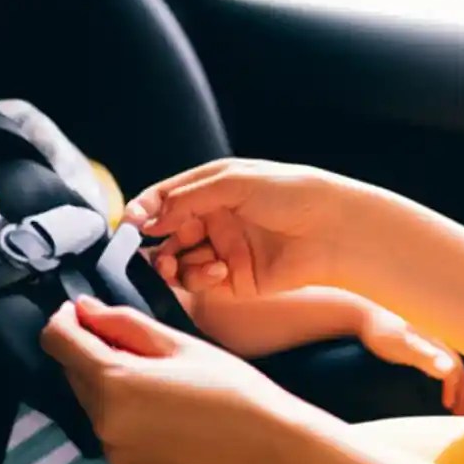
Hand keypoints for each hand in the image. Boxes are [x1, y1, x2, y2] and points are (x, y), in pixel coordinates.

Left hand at [40, 296, 332, 463]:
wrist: (271, 452)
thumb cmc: (234, 391)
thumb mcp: (180, 344)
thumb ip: (124, 324)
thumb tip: (83, 309)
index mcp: (114, 384)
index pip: (58, 343)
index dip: (64, 320)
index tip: (80, 312)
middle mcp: (103, 425)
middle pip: (73, 375)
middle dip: (93, 354)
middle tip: (140, 346)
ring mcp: (116, 456)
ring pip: (93, 406)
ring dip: (111, 388)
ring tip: (163, 384)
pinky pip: (114, 436)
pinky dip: (126, 420)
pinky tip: (167, 415)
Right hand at [124, 158, 360, 297]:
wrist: (334, 229)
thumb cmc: (292, 193)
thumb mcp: (233, 181)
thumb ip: (186, 198)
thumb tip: (148, 217)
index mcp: (213, 190)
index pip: (165, 199)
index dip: (144, 211)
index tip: (129, 224)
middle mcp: (215, 220)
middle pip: (167, 234)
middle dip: (154, 243)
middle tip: (151, 251)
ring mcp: (224, 251)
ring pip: (179, 261)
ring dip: (171, 263)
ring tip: (173, 264)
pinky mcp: (235, 280)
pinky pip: (201, 282)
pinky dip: (199, 278)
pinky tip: (215, 270)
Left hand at [358, 306, 463, 413]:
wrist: (362, 315)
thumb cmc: (382, 332)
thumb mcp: (404, 346)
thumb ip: (426, 358)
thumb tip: (450, 371)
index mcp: (436, 344)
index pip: (455, 369)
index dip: (456, 390)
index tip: (449, 408)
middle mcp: (435, 342)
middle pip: (457, 367)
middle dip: (461, 391)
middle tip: (460, 414)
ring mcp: (425, 342)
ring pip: (447, 364)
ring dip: (453, 385)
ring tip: (449, 404)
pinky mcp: (415, 343)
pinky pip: (435, 361)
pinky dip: (441, 375)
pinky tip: (433, 381)